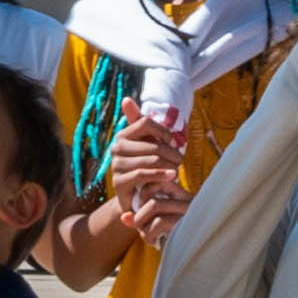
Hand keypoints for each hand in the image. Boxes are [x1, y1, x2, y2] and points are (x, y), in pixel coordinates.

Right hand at [108, 109, 190, 230]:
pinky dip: (160, 175)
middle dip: (171, 153)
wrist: (136, 197)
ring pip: (150, 159)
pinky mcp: (119, 182)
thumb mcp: (146, 145)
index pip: (145, 122)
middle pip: (152, 144)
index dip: (163, 131)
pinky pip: (143, 174)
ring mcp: (116, 165)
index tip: (173, 141)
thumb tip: (126, 99)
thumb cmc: (146, 167)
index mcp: (123, 135)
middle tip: (181, 160)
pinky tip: (171, 177)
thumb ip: (140, 123)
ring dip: (169, 165)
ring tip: (177, 170)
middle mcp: (116, 148)